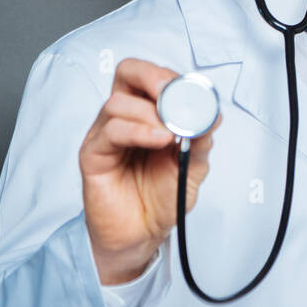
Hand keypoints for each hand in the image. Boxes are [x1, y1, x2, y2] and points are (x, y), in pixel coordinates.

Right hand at [79, 57, 220, 284]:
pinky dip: (138, 131)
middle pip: (127, 72)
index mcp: (146, 112)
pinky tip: (160, 140)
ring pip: (118, 102)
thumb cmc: (162, 197)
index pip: (152, 75)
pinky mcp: (93, 155)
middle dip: (154, 77)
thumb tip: (213, 115)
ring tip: (171, 134)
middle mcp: (124, 117)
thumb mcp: (193, 166)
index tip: (196, 95)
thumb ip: (201, 140)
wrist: (143, 234)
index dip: (173, 77)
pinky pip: (111, 131)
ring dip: (150, 113)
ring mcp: (105, 134)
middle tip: (176, 96)